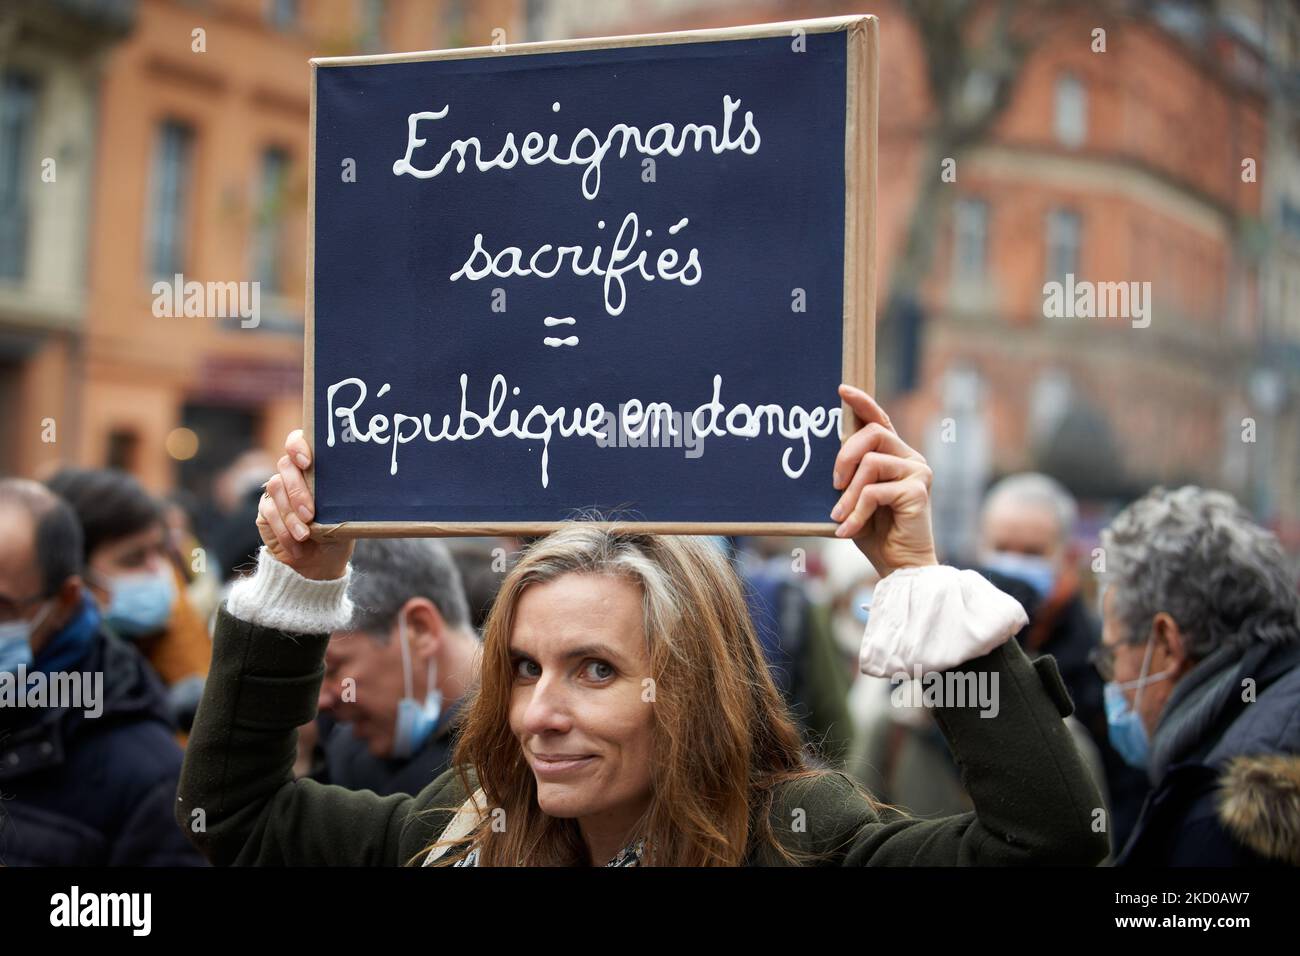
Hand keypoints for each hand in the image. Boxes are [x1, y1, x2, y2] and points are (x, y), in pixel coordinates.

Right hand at [257, 429, 353, 580]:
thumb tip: (351, 492)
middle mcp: (292, 474)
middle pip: (285, 466)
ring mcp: (277, 491)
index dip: (297, 446)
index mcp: (314, 467)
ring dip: (291, 515)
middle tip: (310, 515)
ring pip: (276, 489)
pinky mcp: (265, 510)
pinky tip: (298, 544)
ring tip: (306, 535)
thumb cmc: (338, 531)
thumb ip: (339, 500)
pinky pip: (269, 513)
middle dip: (298, 491)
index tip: (307, 462)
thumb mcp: (345, 516)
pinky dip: (284, 530)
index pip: (298, 442)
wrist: (322, 559)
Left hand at [831, 384, 937, 576]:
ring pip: (871, 463)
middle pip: (874, 434)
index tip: (842, 390)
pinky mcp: (918, 491)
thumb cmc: (875, 532)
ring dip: (848, 494)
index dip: (862, 403)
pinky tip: (848, 530)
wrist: (899, 565)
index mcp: (895, 455)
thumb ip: (849, 476)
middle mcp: (910, 458)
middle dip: (845, 455)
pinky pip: (875, 491)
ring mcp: (918, 472)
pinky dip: (857, 512)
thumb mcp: (854, 499)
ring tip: (840, 516)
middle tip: (833, 483)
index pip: (879, 421)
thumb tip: (828, 461)